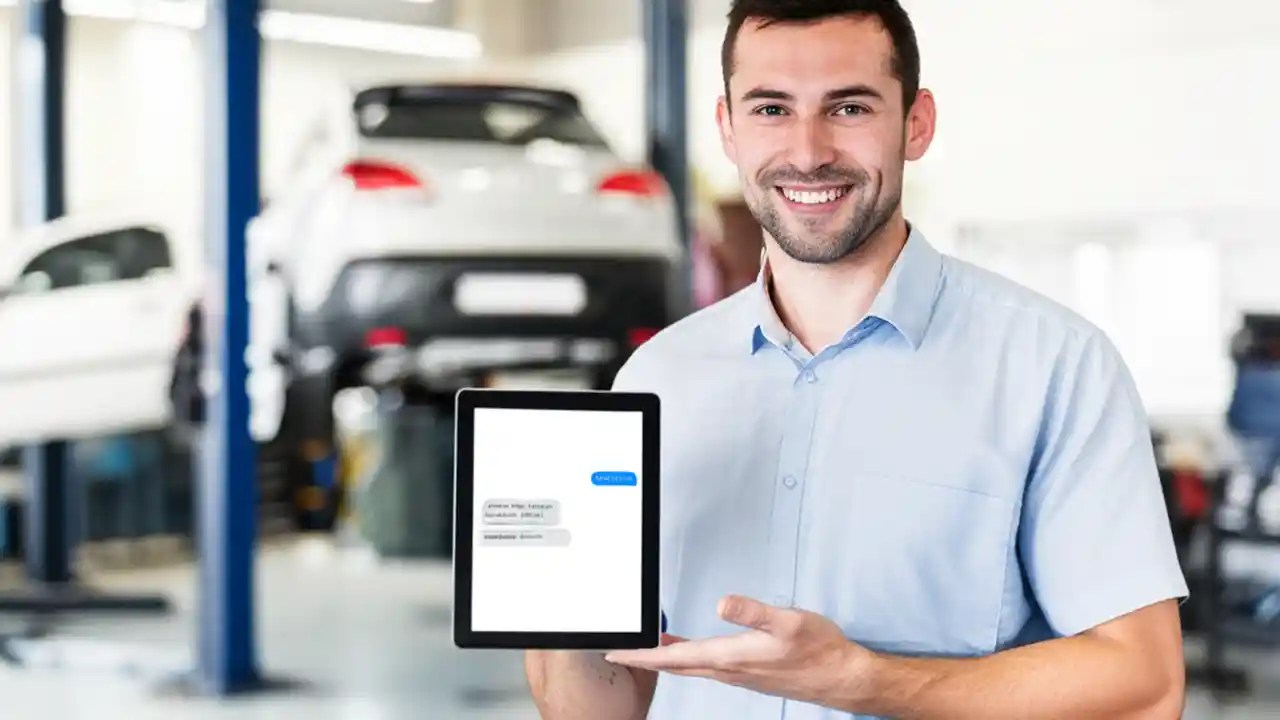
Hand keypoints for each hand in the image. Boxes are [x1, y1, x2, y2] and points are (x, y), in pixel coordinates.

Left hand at [605, 595, 877, 707]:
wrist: (841, 678)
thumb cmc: (818, 650)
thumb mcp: (787, 622)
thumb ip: (753, 612)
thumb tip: (722, 602)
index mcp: (729, 657)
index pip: (674, 657)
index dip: (642, 654)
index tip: (615, 653)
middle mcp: (728, 670)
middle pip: (675, 665)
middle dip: (645, 659)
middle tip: (619, 653)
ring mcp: (739, 674)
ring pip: (691, 667)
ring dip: (665, 659)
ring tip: (646, 649)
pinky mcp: (749, 673)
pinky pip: (707, 666)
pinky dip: (688, 658)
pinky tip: (691, 651)